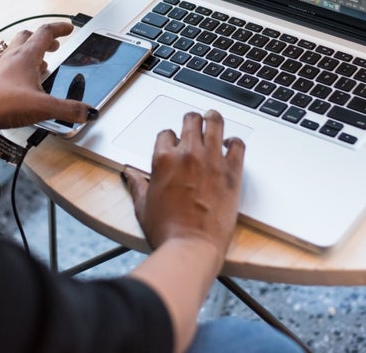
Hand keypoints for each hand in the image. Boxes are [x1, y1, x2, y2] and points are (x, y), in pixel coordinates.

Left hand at [0, 21, 95, 133]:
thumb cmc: (2, 103)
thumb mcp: (44, 107)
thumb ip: (69, 110)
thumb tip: (88, 111)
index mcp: (26, 56)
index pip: (46, 32)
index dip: (60, 28)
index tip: (68, 28)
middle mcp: (11, 57)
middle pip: (27, 36)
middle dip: (43, 39)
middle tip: (53, 45)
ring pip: (14, 50)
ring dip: (28, 52)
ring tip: (39, 64)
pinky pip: (4, 66)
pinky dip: (15, 68)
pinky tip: (19, 83)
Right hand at [123, 110, 244, 262]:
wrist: (191, 247)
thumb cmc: (167, 230)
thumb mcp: (142, 206)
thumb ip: (136, 184)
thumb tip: (128, 174)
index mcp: (163, 159)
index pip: (166, 133)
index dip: (170, 138)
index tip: (174, 144)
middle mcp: (188, 154)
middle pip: (191, 120)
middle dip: (191, 120)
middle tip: (194, 124)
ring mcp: (212, 160)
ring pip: (215, 123)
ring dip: (213, 119)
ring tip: (213, 119)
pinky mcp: (232, 172)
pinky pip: (238, 145)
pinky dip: (235, 142)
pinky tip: (231, 145)